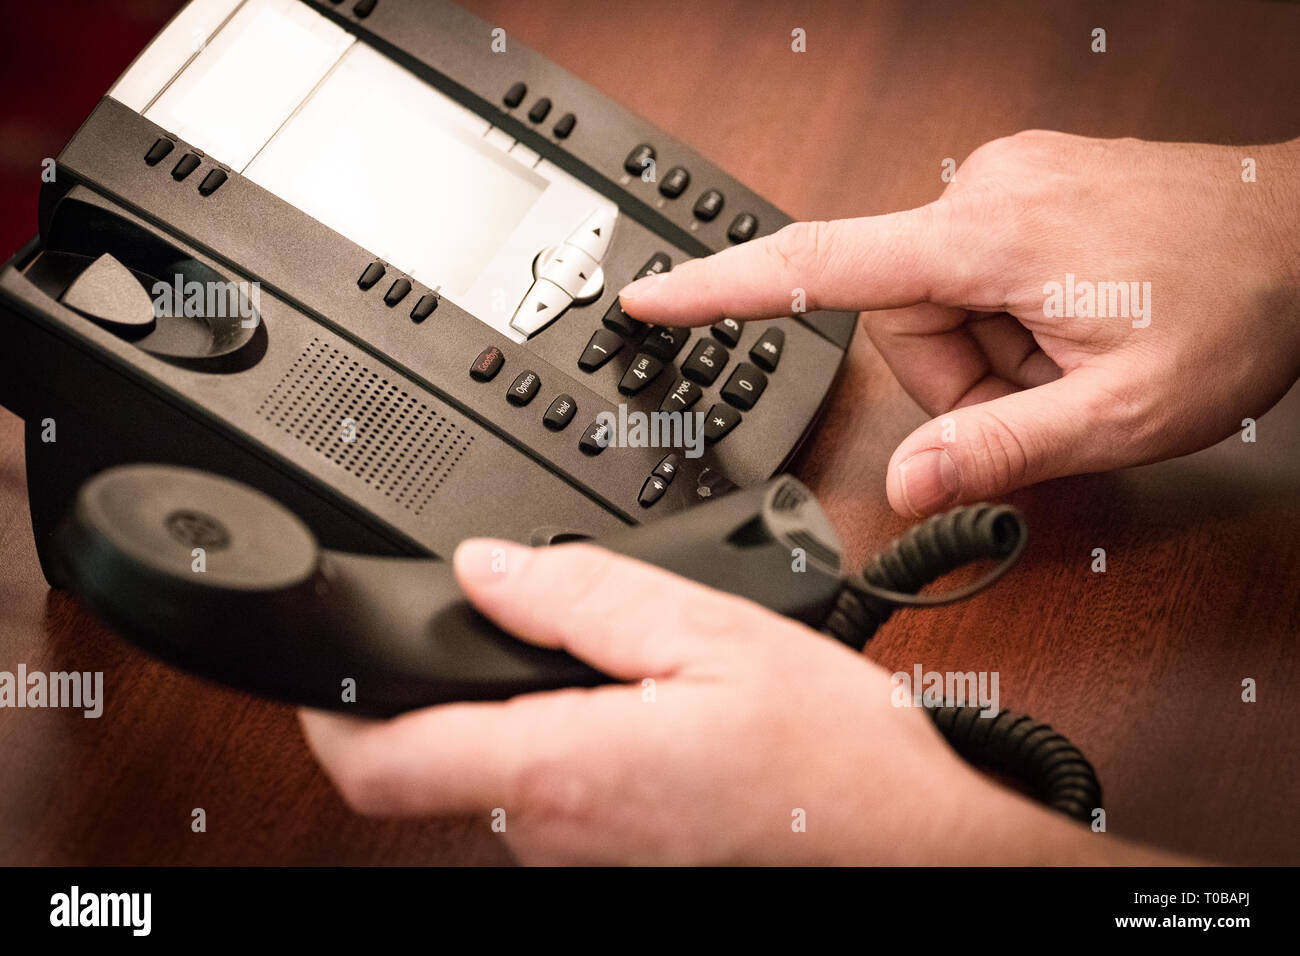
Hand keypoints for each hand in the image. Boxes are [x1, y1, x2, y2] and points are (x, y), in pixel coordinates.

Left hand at [300, 539, 1167, 863]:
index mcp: (565, 766)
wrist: (903, 844)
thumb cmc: (830, 757)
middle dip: (445, 685)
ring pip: (497, 771)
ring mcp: (582, 857)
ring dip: (517, 708)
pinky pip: (551, 795)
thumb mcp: (712, 635)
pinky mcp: (612, 861)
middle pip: (433, 760)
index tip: (318, 664)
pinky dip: (563, 740)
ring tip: (600, 658)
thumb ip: (584, 595)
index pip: (381, 764)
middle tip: (505, 617)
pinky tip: (633, 707)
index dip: (326, 710)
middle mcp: (555, 831)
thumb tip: (487, 569)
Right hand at [619, 131, 1299, 515]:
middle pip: (896, 318)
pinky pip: (971, 275)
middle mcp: (979, 193)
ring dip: (989, 357)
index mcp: (985, 237)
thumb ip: (999, 451)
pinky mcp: (1020, 192)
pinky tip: (1072, 325)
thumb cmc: (1238, 299)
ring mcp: (1002, 186)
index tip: (652, 298)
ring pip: (936, 306)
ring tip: (1070, 360)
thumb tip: (903, 486)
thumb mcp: (1122, 411)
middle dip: (956, 379)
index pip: (815, 263)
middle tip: (1039, 397)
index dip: (720, 289)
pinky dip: (1006, 322)